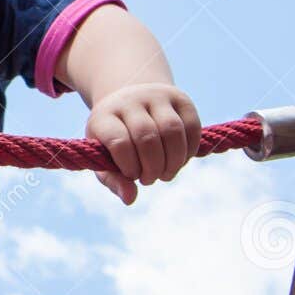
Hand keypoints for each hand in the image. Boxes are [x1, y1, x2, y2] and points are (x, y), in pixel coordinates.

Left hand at [86, 83, 200, 205]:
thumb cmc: (114, 140)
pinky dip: (189, 150)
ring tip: (166, 174)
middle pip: (147, 137)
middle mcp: (129, 101)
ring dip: (173, 161)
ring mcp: (155, 96)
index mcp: (103, 117)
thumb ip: (113, 180)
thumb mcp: (104, 160)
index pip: (119, 142)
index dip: (129, 166)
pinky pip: (191, 126)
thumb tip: (130, 198)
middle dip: (153, 167)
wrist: (129, 102)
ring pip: (172, 130)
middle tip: (150, 179)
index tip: (131, 175)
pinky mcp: (179, 98)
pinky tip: (180, 160)